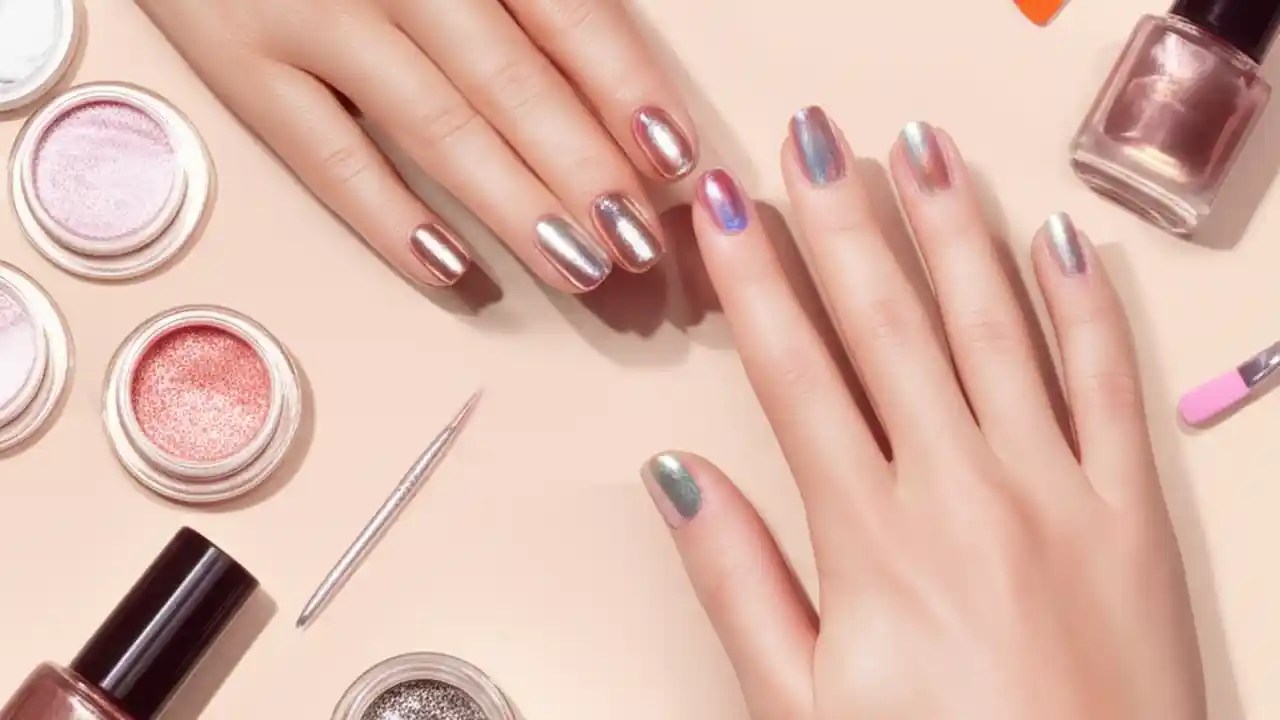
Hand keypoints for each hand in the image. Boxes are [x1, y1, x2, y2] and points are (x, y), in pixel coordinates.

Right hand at [137, 0, 696, 290]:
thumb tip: (614, 82)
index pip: (565, 15)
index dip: (626, 90)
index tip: (676, 161)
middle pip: (510, 80)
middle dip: (585, 169)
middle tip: (640, 244)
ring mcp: (313, 13)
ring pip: (435, 124)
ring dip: (514, 203)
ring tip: (579, 268)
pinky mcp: (239, 60)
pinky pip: (326, 156)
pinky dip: (390, 219)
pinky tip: (451, 270)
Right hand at [642, 110, 1205, 718]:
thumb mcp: (799, 706)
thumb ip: (737, 582)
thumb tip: (678, 478)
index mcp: (873, 540)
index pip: (796, 374)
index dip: (755, 282)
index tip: (727, 212)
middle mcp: (964, 495)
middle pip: (887, 328)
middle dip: (842, 223)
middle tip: (810, 146)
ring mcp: (1056, 495)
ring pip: (994, 329)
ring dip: (950, 231)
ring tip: (917, 155)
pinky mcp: (1132, 514)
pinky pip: (1110, 385)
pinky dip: (1085, 306)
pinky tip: (1056, 240)